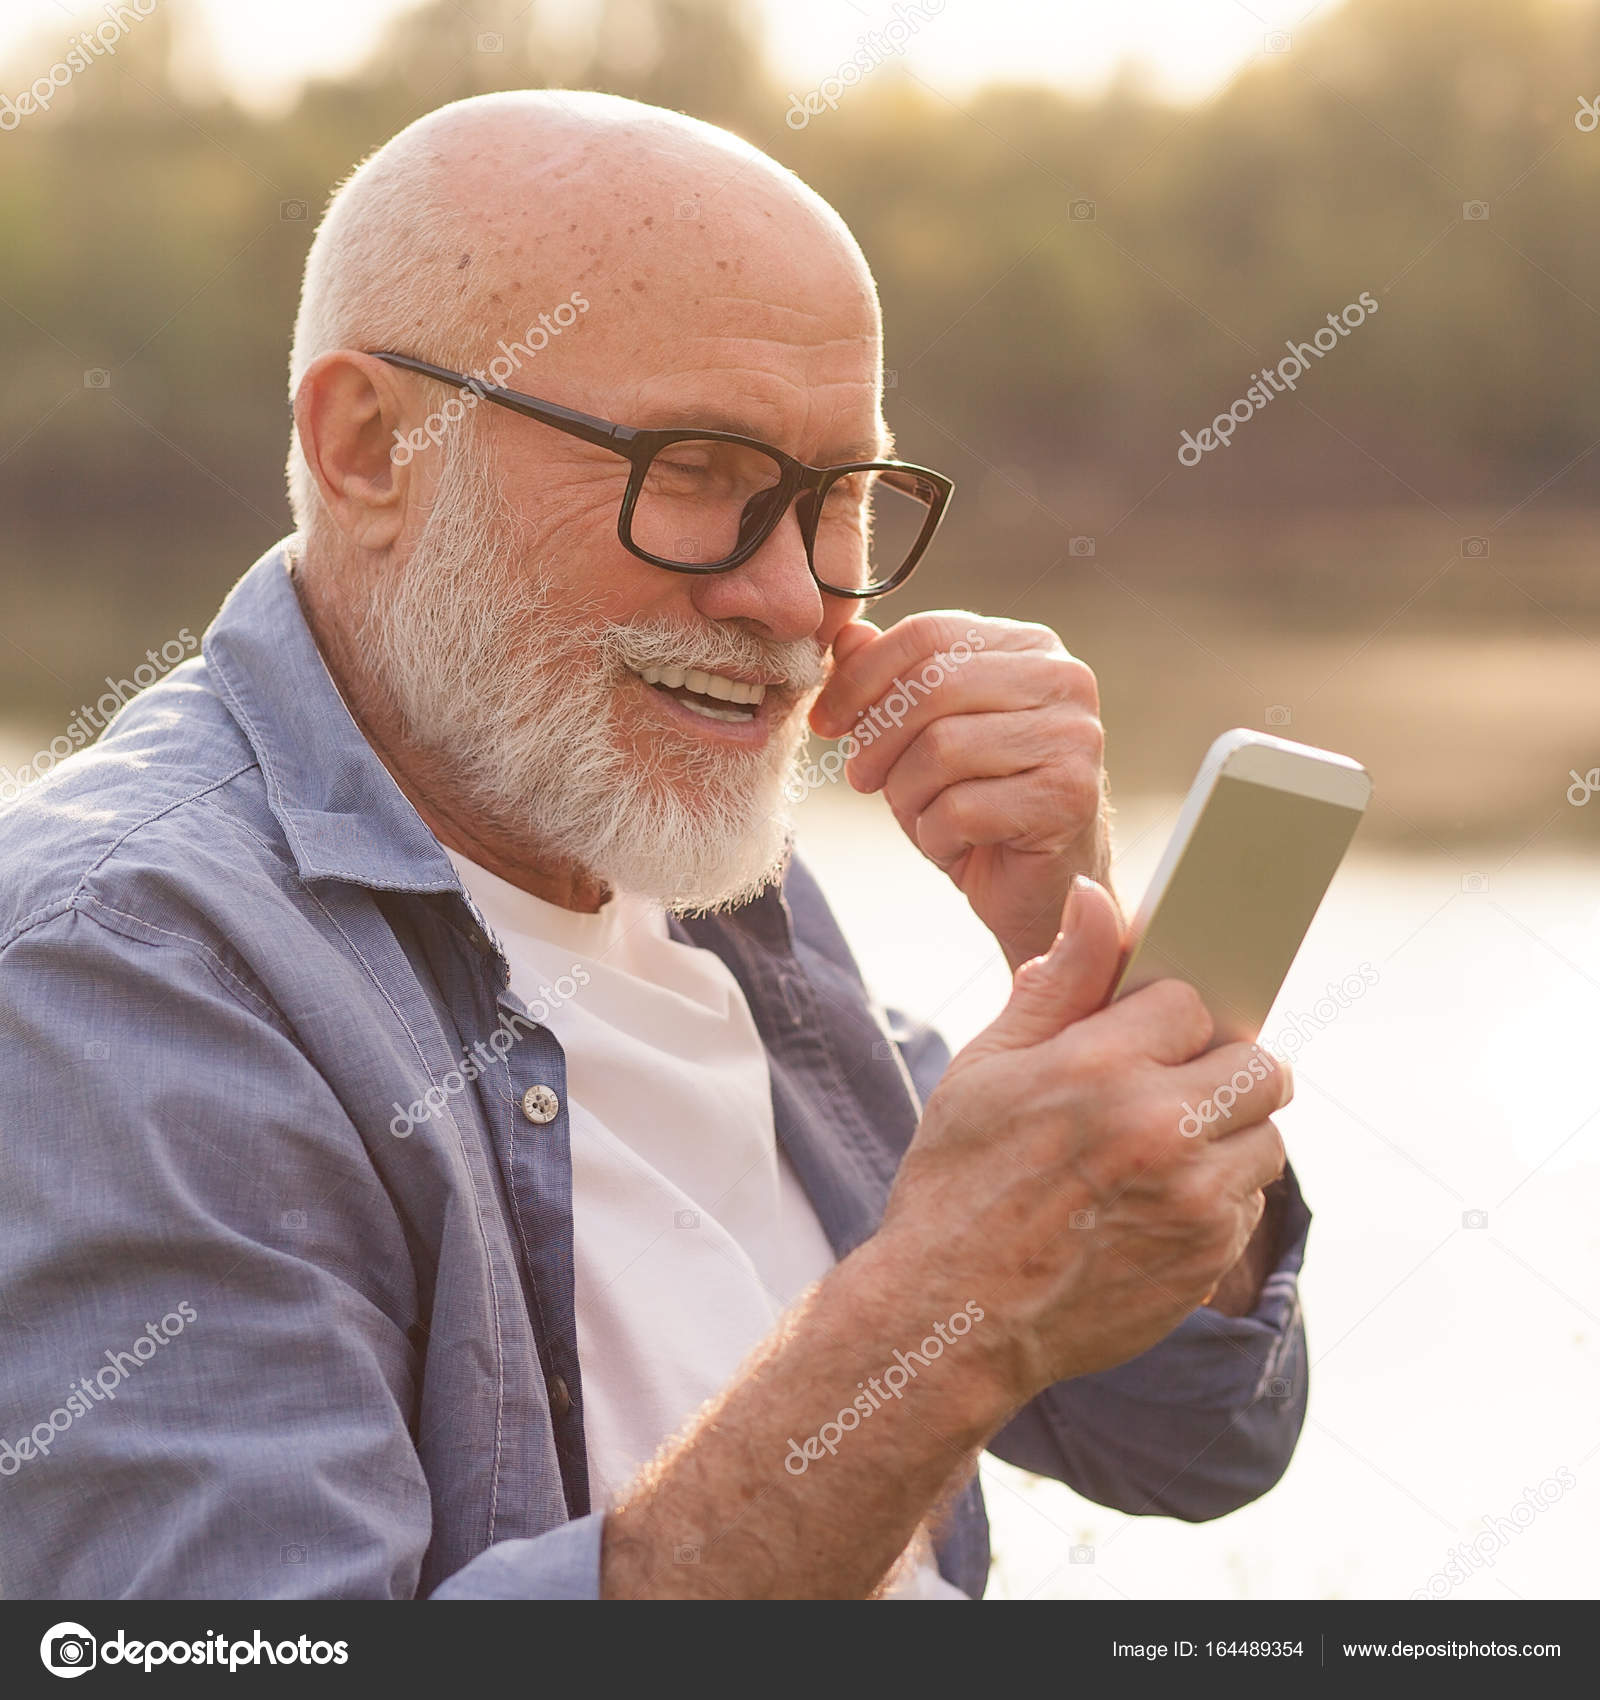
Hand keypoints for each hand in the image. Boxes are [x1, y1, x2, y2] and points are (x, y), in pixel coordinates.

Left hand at [809, 612, 1109, 970]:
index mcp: (1030, 646)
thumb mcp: (921, 735)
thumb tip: (847, 634)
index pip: (929, 634)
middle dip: (877, 739)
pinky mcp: (1068, 798)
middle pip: (932, 686)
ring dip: (906, 792)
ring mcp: (1074, 737)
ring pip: (942, 748)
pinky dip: (935, 834)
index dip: (861, 677)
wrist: (1036, 888)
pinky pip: (962, 808)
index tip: (826, 721)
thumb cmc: (978, 805)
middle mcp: (1063, 679)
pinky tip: (952, 844)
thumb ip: (890, 679)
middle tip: (860, 777)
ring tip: (918, 813)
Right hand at [871, 877, 1290, 1406]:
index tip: (1139, 1041)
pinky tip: (1153, 1203)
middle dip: (1220, 1068)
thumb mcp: (989, 1067)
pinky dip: (1218, 1196)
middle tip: (1170, 1088)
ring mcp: (1195, 1201)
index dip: (1165, 1019)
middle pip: (1260, 1065)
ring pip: (1266, 1135)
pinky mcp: (1209, 1258)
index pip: (1192, 1003)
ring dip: (1227, 1134)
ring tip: (1159, 1150)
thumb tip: (1097, 899)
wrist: (953, 1317)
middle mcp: (1162, 1129)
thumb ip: (1060, 982)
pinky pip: (1250, 1201)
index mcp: (1102, 1067)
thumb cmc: (959, 1181)